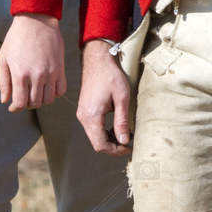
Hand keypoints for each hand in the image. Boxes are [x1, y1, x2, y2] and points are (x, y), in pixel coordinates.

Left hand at [0, 12, 64, 110]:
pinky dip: (54, 94)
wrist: (37, 20)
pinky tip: (47, 88)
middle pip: (35, 103)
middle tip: (23, 98)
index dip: (16, 108)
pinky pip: (61, 90)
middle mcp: (37, 76)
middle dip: (27, 104)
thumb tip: (5, 100)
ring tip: (35, 93)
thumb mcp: (3, 58)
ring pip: (48, 99)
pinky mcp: (60, 68)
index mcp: (20, 74)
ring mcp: (51, 73)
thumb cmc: (16, 38)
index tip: (13, 106)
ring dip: (40, 100)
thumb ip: (3, 81)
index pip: (20, 103)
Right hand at [77, 39, 131, 155]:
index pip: (101, 145)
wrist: (97, 60)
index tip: (129, 148)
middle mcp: (83, 117)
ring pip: (94, 137)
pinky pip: (93, 128)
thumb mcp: (121, 98)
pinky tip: (116, 127)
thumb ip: (122, 121)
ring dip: (109, 140)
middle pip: (97, 143)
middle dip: (113, 147)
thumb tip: (124, 141)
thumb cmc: (111, 76)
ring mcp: (82, 114)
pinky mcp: (84, 110)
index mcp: (92, 116)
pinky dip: (104, 132)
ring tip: (125, 135)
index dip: (115, 151)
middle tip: (129, 144)